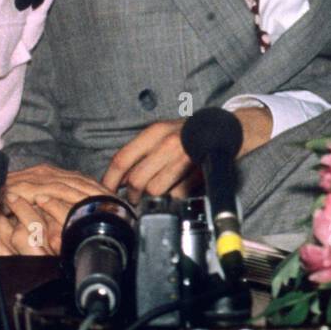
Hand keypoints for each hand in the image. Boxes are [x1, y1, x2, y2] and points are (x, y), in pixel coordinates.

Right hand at [0, 163, 113, 254]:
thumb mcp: (27, 209)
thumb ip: (45, 210)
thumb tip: (64, 222)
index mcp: (47, 176)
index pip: (79, 181)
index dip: (98, 191)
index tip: (116, 202)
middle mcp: (44, 173)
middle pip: (80, 181)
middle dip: (101, 193)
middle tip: (120, 205)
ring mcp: (36, 178)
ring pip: (71, 185)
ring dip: (91, 196)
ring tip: (108, 207)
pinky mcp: (28, 186)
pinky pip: (54, 192)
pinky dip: (70, 199)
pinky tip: (83, 206)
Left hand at [101, 107, 273, 204]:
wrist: (224, 130)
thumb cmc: (189, 133)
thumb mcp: (162, 134)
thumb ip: (142, 152)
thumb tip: (121, 178)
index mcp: (155, 131)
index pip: (122, 158)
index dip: (111, 179)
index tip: (106, 191)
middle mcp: (167, 143)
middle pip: (137, 180)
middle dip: (132, 195)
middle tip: (134, 198)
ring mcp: (184, 158)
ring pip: (155, 190)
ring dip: (152, 197)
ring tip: (156, 193)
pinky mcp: (198, 172)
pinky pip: (177, 194)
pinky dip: (174, 196)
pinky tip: (178, 188)